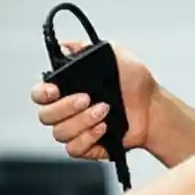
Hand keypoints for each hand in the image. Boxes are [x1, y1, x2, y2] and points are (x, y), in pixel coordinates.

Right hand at [32, 40, 157, 159]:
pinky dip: (88, 138)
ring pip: (60, 133)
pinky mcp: (88, 147)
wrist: (153, 107)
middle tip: (88, 98)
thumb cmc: (135, 82)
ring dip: (82, 122)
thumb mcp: (114, 55)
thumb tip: (66, 45)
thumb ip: (88, 48)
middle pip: (45, 116)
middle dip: (66, 107)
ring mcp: (76, 130)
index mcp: (67, 88)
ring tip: (105, 111)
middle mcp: (67, 111)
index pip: (40, 94)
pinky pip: (74, 149)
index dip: (42, 93)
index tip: (54, 90)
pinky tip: (104, 128)